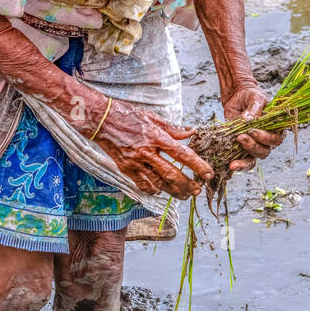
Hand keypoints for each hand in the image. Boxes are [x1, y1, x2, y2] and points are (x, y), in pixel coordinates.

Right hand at [92, 99, 213, 199]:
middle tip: (197, 190)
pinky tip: (160, 191)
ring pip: (158, 182)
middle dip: (187, 184)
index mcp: (156, 136)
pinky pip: (142, 184)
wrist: (101, 120)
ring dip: (173, 191)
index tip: (208, 173)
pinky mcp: (125, 168)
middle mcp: (146, 152)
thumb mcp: (152, 117)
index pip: (182, 153)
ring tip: (184, 195)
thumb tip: (191, 132)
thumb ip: (173, 128)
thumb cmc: (127, 115)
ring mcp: (134, 162)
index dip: (197, 165)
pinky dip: (153, 189)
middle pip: (171, 173)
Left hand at [222, 83, 284, 173]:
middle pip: (265, 150)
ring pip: (255, 156)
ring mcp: (256, 144)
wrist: (238, 97)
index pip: (276, 139)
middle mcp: (268, 139)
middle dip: (253, 145)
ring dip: (246, 153)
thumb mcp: (255, 97)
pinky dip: (240, 164)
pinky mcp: (243, 147)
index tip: (252, 131)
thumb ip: (254, 108)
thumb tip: (249, 120)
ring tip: (237, 142)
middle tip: (241, 136)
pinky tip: (231, 165)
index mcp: (276, 127)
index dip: (266, 138)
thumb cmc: (251, 95)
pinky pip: (245, 160)